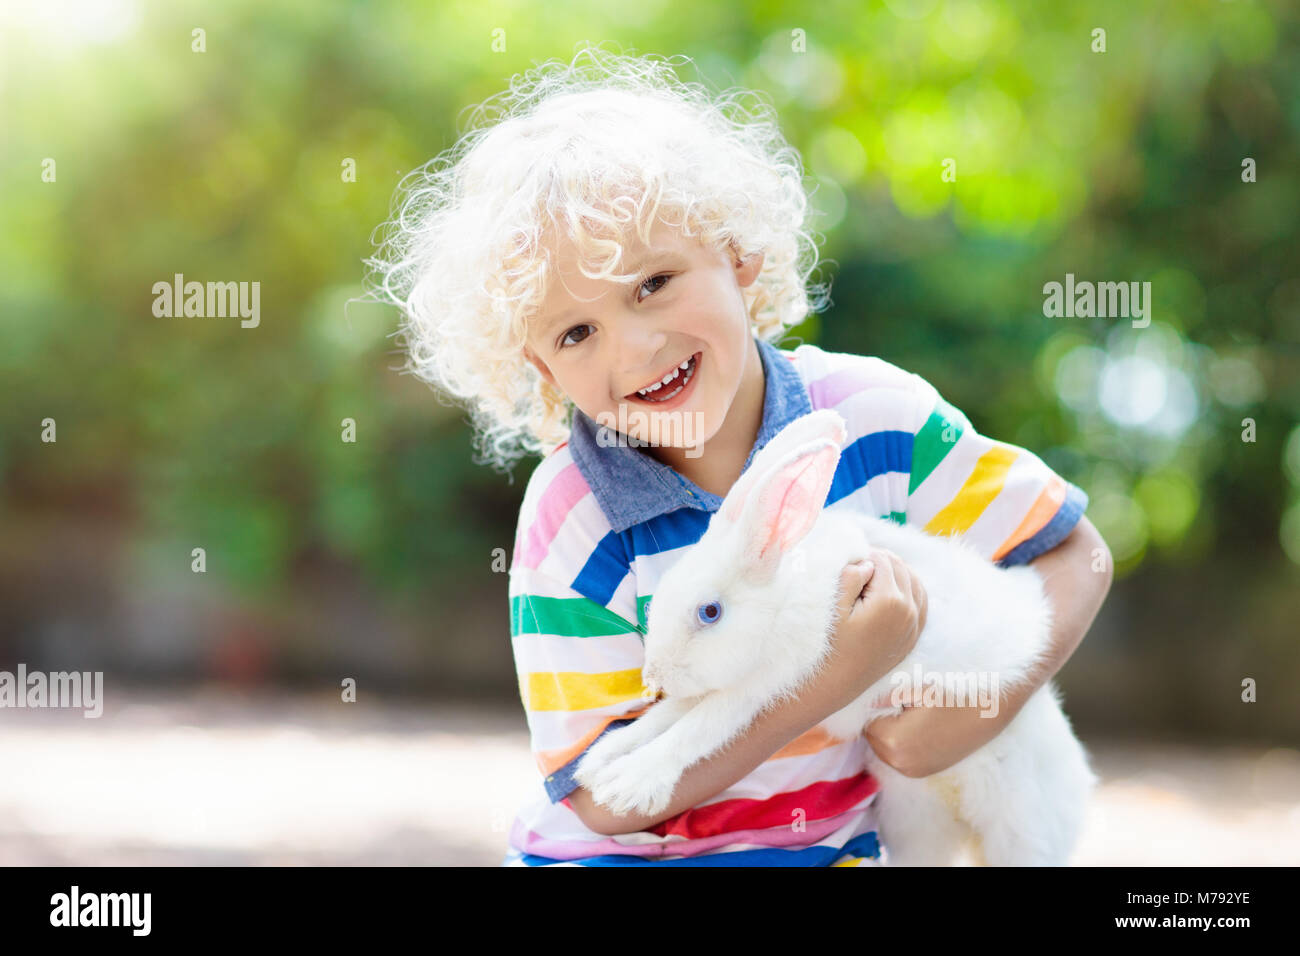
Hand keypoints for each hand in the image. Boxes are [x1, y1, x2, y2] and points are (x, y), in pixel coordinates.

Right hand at [822, 550, 927, 711]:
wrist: (838, 682)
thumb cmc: (830, 644)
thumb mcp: (834, 607)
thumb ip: (850, 577)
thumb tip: (867, 563)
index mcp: (889, 601)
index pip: (882, 560)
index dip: (864, 556)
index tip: (850, 565)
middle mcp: (908, 611)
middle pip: (900, 567)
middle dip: (880, 562)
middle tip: (859, 568)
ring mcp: (914, 624)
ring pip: (914, 580)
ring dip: (896, 573)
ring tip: (873, 576)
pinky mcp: (913, 634)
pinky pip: (921, 600)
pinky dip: (910, 588)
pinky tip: (893, 588)